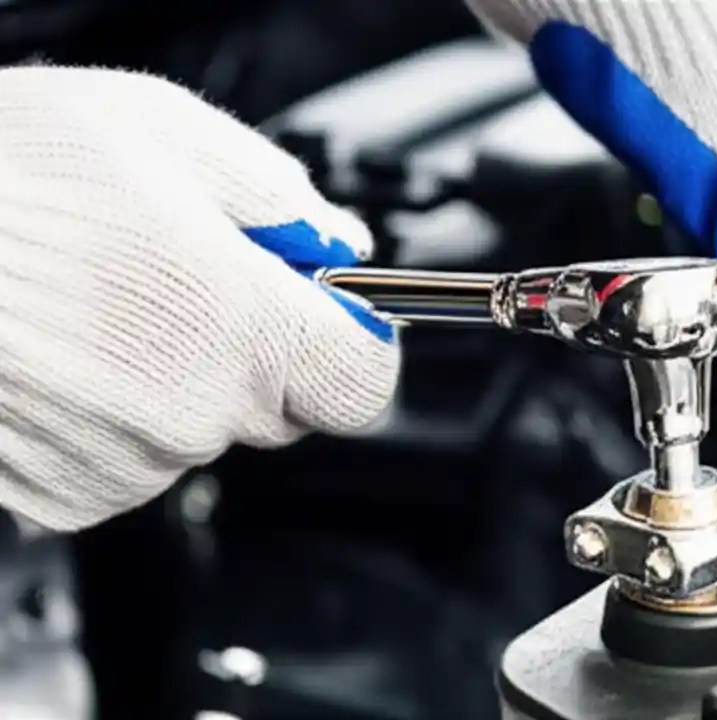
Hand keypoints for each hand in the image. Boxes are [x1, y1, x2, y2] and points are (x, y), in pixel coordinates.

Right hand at [0, 66, 399, 529]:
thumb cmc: (3, 174)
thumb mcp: (170, 136)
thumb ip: (283, 202)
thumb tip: (340, 245)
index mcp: (238, 327)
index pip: (365, 380)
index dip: (356, 337)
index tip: (332, 308)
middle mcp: (191, 413)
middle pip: (287, 404)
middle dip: (261, 344)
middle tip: (189, 274)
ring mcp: (126, 463)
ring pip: (208, 429)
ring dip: (182, 373)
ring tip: (106, 301)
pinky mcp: (69, 495)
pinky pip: (139, 456)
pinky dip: (122, 410)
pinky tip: (71, 348)